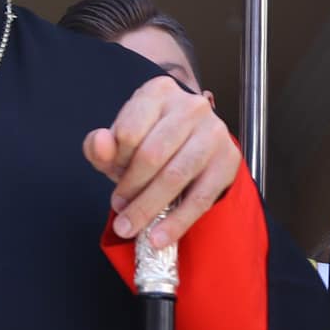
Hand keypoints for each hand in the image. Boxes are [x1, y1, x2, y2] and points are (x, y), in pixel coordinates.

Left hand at [84, 75, 241, 248]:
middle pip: (152, 154)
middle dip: (132, 190)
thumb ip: (101, 145)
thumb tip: (101, 143)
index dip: (116, 162)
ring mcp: (214, 132)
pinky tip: (159, 237)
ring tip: (132, 228)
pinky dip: (177, 222)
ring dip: (150, 207)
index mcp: (158, 92)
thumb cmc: (149, 140)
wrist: (191, 144)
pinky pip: (200, 197)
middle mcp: (190, 106)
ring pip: (176, 176)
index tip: (112, 181)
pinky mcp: (228, 160)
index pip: (129, 131)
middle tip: (120, 214)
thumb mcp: (119, 142)